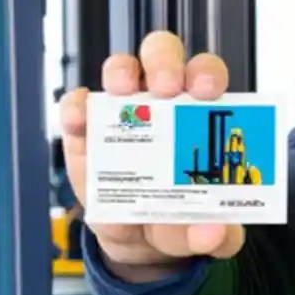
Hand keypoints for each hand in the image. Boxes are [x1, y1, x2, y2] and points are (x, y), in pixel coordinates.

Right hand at [59, 30, 246, 282]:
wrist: (139, 239)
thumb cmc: (180, 217)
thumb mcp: (204, 230)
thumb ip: (217, 235)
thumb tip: (214, 234)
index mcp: (201, 114)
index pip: (208, 76)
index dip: (208, 75)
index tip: (208, 91)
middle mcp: (162, 100)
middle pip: (164, 55)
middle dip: (165, 62)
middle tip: (166, 87)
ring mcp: (122, 111)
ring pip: (121, 69)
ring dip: (121, 72)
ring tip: (123, 92)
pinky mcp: (87, 128)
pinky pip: (78, 105)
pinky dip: (77, 108)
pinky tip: (80, 121)